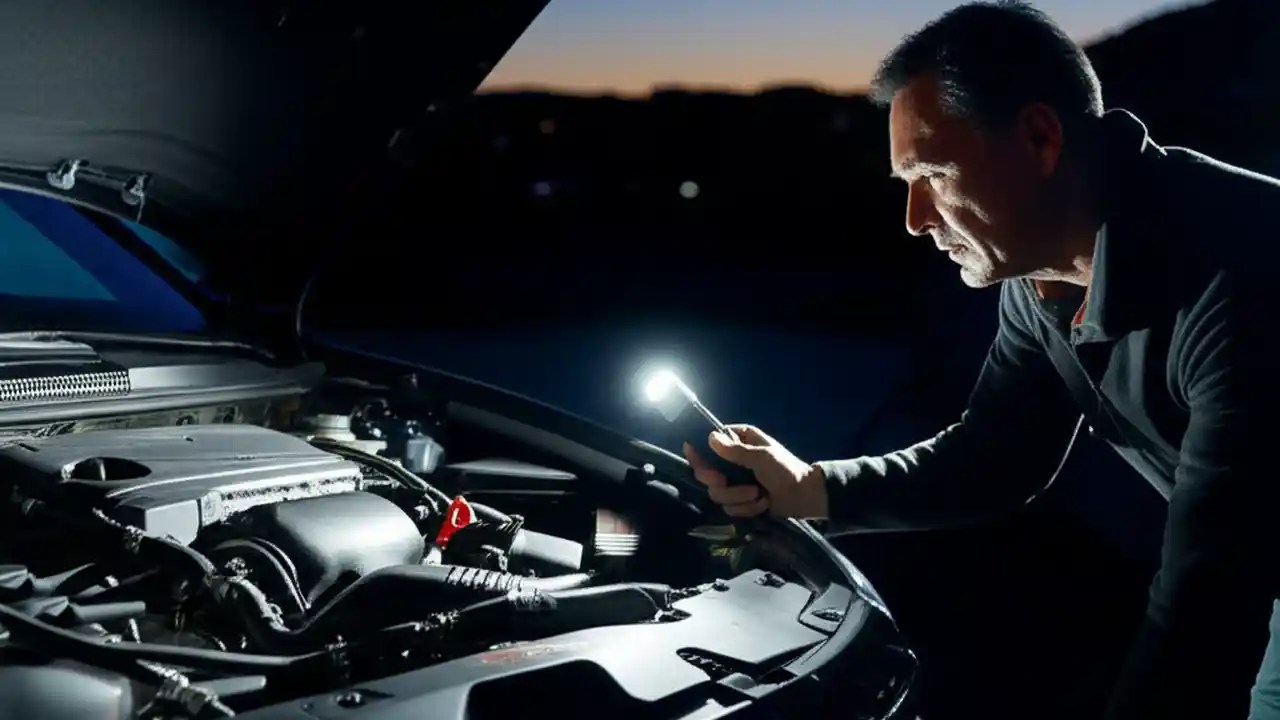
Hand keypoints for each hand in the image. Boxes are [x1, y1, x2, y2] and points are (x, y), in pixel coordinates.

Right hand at [682, 424, 828, 518]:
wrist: (805, 496)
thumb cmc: (786, 469)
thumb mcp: (762, 457)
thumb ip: (736, 450)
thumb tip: (711, 438)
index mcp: (738, 441)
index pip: (708, 444)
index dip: (698, 454)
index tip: (699, 463)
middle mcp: (732, 460)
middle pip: (706, 473)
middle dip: (718, 482)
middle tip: (723, 482)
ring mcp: (735, 482)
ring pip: (717, 494)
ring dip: (738, 498)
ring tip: (759, 495)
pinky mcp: (740, 501)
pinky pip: (730, 508)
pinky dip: (747, 508)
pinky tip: (762, 504)